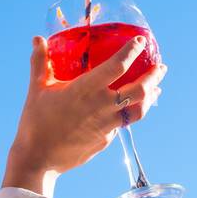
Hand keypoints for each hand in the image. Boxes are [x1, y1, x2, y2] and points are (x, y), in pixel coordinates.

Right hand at [4, 35, 166, 190]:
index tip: (141, 42)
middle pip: (140, 89)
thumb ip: (40, 62)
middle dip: (154, 76)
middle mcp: (102, 106)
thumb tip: (37, 38)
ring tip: (156, 88)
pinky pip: (123, 123)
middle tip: (161, 67)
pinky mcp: (107, 139)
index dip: (132, 51)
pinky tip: (129, 108)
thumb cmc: (35, 122)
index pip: (118, 65)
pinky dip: (130, 112)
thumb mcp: (37, 89)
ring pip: (139, 110)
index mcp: (86, 89)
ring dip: (151, 97)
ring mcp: (108, 125)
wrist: (39, 159)